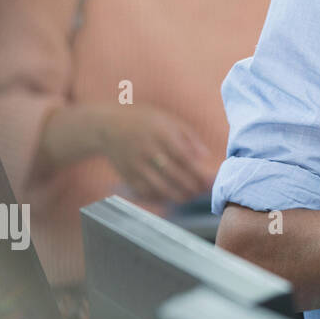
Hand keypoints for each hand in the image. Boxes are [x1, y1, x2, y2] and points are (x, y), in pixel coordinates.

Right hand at [95, 104, 209, 201]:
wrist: (108, 127)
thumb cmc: (145, 121)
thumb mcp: (168, 120)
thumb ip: (189, 137)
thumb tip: (205, 156)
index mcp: (161, 134)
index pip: (184, 158)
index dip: (199, 172)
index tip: (211, 180)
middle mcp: (148, 150)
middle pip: (174, 175)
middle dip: (193, 187)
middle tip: (204, 191)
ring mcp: (136, 165)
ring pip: (161, 188)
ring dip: (179, 196)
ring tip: (191, 196)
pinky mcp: (127, 176)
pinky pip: (146, 192)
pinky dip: (161, 198)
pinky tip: (172, 197)